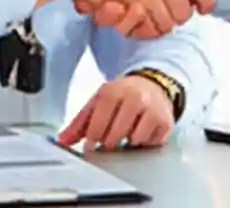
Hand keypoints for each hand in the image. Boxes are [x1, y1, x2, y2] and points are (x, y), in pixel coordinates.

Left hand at [57, 76, 174, 150]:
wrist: (153, 84)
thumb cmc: (123, 95)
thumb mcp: (99, 102)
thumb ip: (80, 122)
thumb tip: (63, 140)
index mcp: (113, 91)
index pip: (99, 118)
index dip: (93, 135)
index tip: (89, 145)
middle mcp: (134, 97)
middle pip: (116, 132)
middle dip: (109, 141)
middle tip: (109, 140)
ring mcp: (152, 108)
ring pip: (134, 139)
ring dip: (128, 141)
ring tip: (127, 132)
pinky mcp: (165, 120)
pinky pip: (150, 141)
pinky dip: (144, 141)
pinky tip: (142, 132)